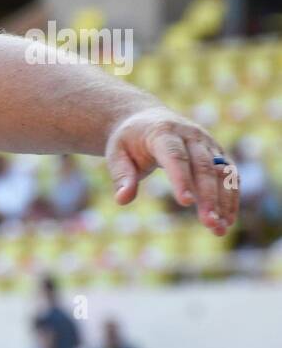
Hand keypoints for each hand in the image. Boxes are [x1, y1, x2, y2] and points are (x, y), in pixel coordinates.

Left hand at [105, 107, 237, 235]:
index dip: (181, 179)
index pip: (175, 156)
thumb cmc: (129, 140)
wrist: (145, 118)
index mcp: (163, 132)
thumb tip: (122, 200)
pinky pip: (229, 175)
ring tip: (220, 228)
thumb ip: (121, 176)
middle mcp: (191, 135)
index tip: (186, 203)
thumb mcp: (116, 154)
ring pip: (222, 172)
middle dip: (209, 196)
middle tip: (210, 223)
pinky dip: (230, 197)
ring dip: (224, 201)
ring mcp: (207, 143)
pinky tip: (227, 220)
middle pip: (203, 167)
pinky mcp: (217, 153)